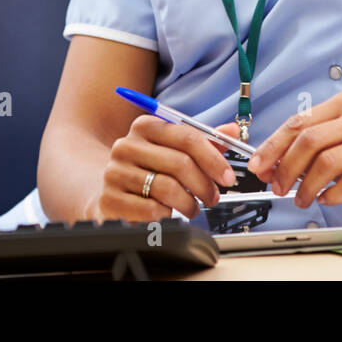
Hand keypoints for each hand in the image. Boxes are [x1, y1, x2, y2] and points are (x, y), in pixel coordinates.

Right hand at [93, 116, 241, 222]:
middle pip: (180, 163)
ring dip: (189, 203)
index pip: (187, 137)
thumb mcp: (174, 148)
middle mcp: (126, 146)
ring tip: (192, 207)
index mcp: (145, 126)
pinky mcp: (109, 200)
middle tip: (214, 197)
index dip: (213, 159)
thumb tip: (233, 132)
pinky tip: (167, 212)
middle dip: (204, 185)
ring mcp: (115, 173)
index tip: (227, 177)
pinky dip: (166, 214)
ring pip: (167, 188)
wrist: (109, 187)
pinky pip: (151, 210)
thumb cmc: (150, 167)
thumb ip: (204, 140)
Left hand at [246, 90, 341, 208]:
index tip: (258, 165)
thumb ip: (306, 149)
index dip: (273, 146)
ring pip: (326, 163)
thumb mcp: (339, 141)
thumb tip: (268, 165)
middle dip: (286, 169)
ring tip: (301, 198)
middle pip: (309, 141)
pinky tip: (326, 199)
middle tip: (278, 187)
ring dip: (306, 187)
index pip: (299, 122)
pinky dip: (330, 195)